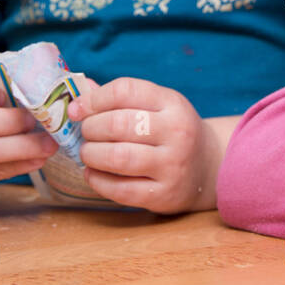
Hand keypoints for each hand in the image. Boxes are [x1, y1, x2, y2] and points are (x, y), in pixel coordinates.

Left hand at [66, 78, 213, 213]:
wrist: (207, 167)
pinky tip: (93, 174)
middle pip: (118, 124)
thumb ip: (121, 98)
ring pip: (117, 157)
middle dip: (90, 128)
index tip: (77, 109)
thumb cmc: (171, 132)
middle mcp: (176, 132)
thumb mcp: (158, 106)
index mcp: (173, 103)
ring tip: (88, 153)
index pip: (125, 91)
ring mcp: (172, 165)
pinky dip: (97, 181)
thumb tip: (81, 90)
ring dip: (91, 154)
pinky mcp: (163, 194)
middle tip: (85, 133)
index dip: (93, 99)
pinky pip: (120, 189)